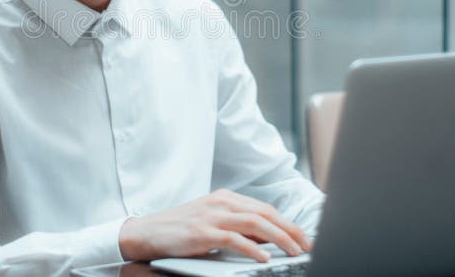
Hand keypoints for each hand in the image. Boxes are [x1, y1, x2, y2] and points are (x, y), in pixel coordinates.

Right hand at [118, 189, 310, 261]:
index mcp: (225, 198)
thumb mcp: (211, 221)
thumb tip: (267, 239)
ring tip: (293, 251)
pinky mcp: (202, 232)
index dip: (287, 222)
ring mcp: (211, 216)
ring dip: (278, 237)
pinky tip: (264, 257)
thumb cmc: (180, 229)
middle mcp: (221, 202)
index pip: (264, 208)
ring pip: (254, 222)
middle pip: (265, 213)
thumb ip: (237, 225)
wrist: (147, 232)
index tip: (304, 236)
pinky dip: (252, 248)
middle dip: (290, 229)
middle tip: (307, 245)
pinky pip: (233, 239)